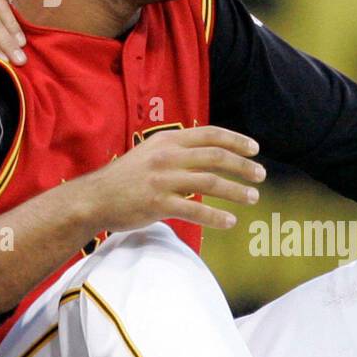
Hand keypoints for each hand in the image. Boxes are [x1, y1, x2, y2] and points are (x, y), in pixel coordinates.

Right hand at [88, 126, 264, 232]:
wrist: (95, 198)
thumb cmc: (125, 177)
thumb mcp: (150, 153)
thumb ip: (176, 152)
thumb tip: (208, 156)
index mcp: (167, 140)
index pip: (209, 134)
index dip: (235, 140)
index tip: (254, 148)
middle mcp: (167, 156)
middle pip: (216, 157)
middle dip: (243, 166)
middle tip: (261, 175)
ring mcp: (162, 180)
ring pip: (210, 183)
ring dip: (236, 191)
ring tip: (253, 198)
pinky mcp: (158, 204)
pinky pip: (195, 211)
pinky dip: (216, 217)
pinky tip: (230, 221)